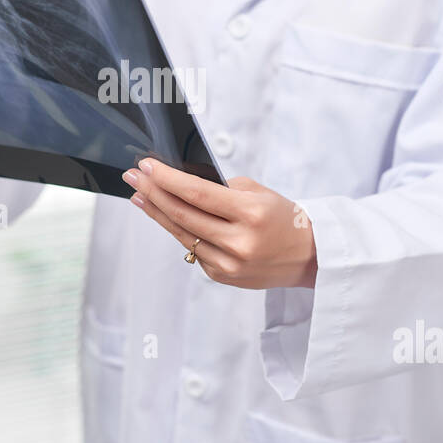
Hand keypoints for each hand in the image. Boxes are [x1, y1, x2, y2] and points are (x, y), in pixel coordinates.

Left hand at [123, 158, 316, 289]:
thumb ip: (220, 189)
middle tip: (133, 177)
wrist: (309, 256)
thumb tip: (179, 182)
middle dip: (153, 193)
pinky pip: (194, 249)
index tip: (146, 166)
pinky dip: (179, 231)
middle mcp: (239, 242)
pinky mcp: (223, 276)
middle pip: (183, 214)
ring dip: (157, 213)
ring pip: (182, 234)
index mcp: (251, 214)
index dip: (166, 179)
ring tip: (139, 195)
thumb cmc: (283, 218)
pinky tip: (167, 217)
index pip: (197, 193)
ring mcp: (229, 263)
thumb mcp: (258, 194)